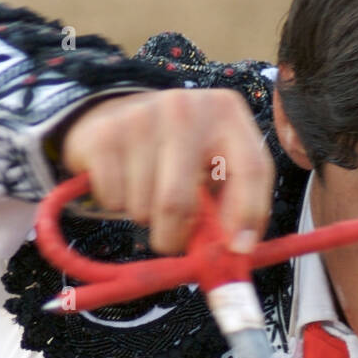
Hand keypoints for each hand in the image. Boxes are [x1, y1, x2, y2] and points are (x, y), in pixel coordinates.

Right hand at [58, 88, 275, 255]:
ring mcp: (141, 117)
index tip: (237, 250)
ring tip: (149, 193)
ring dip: (146, 218)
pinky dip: (118, 205)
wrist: (124, 116)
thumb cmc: (182, 154)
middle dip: (175, 237)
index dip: (248, 215)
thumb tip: (237, 250)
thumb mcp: (217, 167)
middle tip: (173, 242)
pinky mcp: (106, 133)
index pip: (251, 169)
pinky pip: (114, 200)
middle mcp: (185, 108)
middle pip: (180, 202)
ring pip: (144, 207)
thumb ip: (232, 205)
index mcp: (228, 112)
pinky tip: (125, 181)